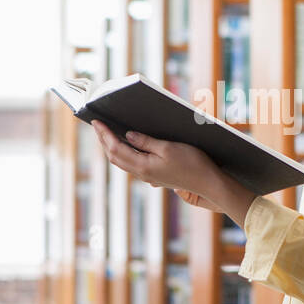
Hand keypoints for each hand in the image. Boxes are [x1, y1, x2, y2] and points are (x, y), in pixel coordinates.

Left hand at [92, 121, 223, 210]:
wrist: (207, 182)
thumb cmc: (191, 163)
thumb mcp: (168, 147)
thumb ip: (146, 142)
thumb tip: (128, 135)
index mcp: (143, 166)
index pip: (115, 148)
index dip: (104, 135)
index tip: (96, 122)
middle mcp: (142, 173)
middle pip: (114, 157)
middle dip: (104, 141)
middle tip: (98, 125)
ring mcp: (148, 176)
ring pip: (122, 162)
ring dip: (111, 147)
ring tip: (107, 133)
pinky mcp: (154, 176)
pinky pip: (131, 164)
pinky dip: (123, 153)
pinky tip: (126, 145)